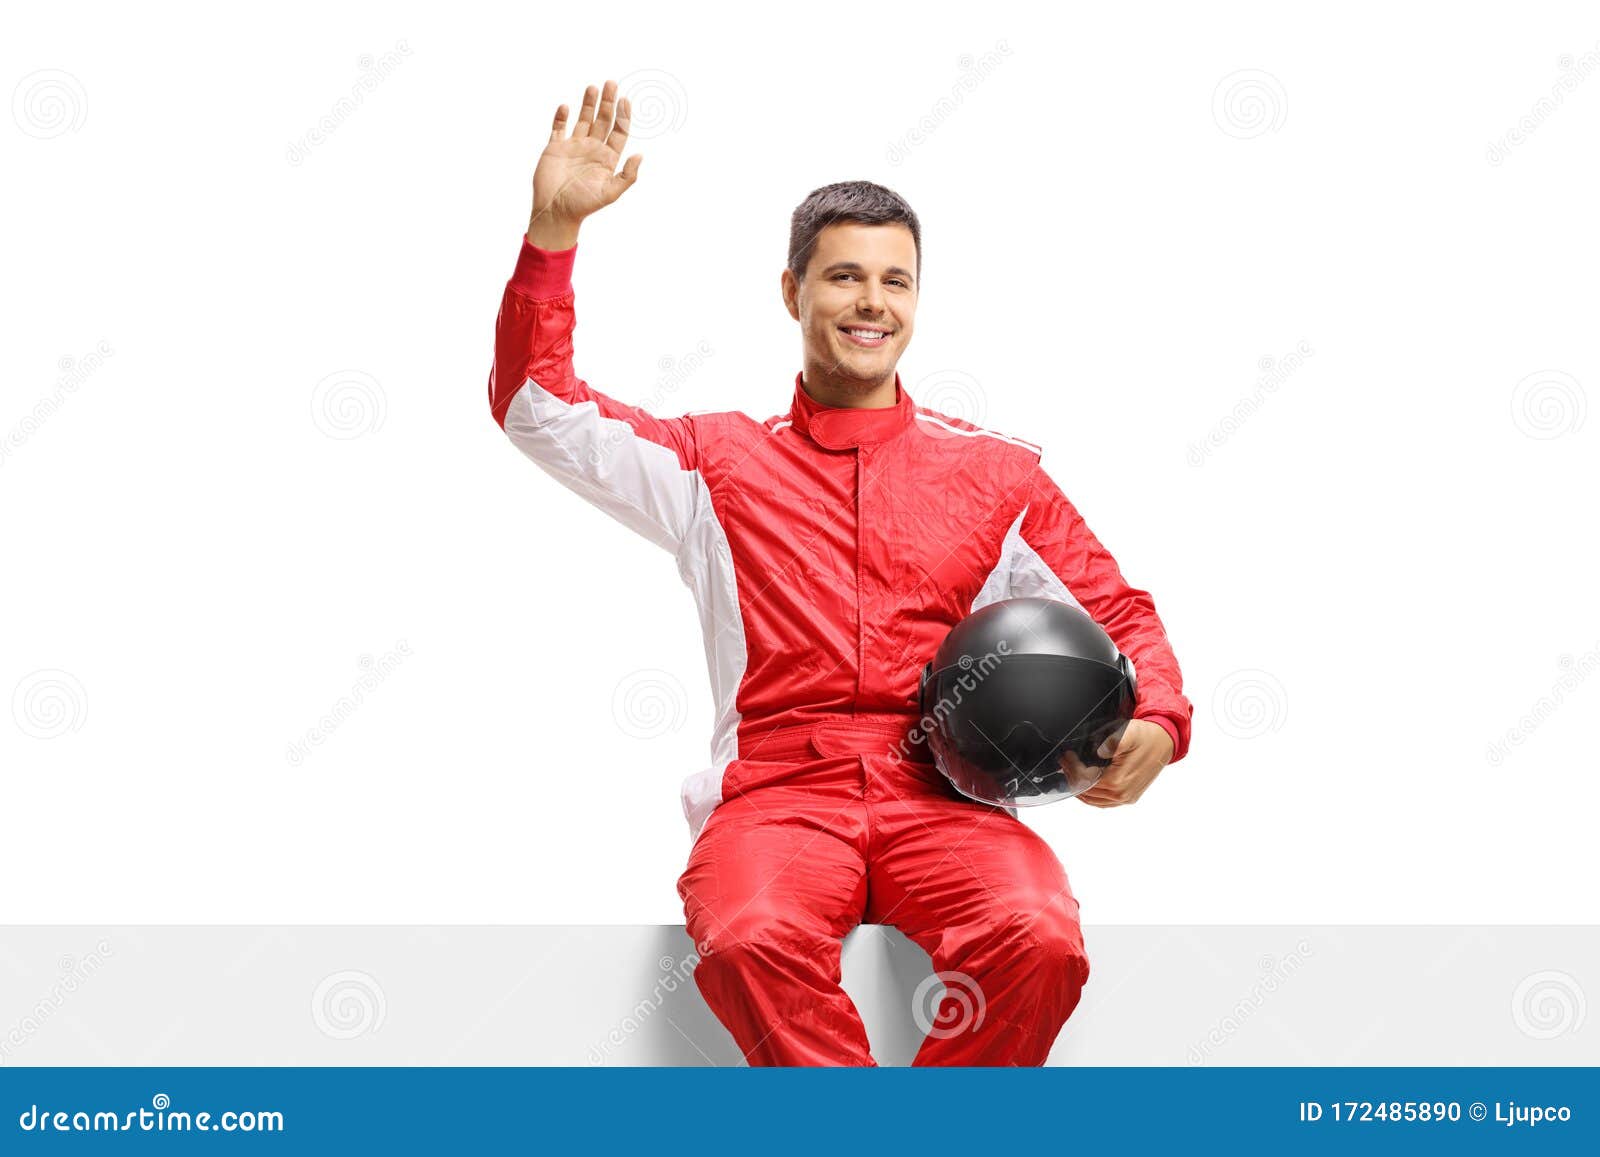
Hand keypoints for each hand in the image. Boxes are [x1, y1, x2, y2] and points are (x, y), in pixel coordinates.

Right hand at [527, 79, 642, 249]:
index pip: (618, 133)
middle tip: (611, 83)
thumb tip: (640, 155)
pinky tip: (566, 107)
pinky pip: (558, 128)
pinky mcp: (555, 148)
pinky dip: (561, 117)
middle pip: (602, 121)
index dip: (622, 116)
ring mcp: (573, 147)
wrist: (556, 212)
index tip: (625, 100)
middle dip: (607, 103)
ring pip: (582, 119)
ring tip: (593, 87)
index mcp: (606, 159)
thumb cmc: (584, 205)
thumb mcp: (610, 193)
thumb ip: (627, 175)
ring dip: (588, 104)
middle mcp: (591, 149)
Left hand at [1074, 719, 1172, 807]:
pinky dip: (1091, 796)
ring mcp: (1126, 797)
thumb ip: (1111, 742)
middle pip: (1086, 792)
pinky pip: (1104, 802)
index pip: (1084, 781)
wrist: (1164, 742)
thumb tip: (1099, 752)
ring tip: (1071, 771)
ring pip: (1093, 800)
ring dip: (1080, 787)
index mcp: (1118, 781)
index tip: (1067, 756)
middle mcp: (1122, 794)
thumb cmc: (1147, 737)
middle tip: (1065, 761)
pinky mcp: (1129, 797)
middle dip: (1072, 776)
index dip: (1071, 768)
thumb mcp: (1128, 733)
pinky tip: (1085, 786)